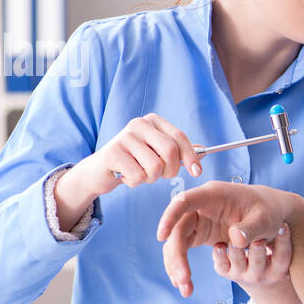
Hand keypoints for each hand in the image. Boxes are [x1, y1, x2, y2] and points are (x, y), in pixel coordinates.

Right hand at [74, 113, 202, 196]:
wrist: (100, 171)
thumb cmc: (133, 161)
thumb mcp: (157, 153)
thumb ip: (178, 151)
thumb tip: (204, 152)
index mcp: (152, 121)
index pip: (180, 137)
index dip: (191, 157)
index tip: (198, 172)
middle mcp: (138, 124)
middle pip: (170, 151)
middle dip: (170, 170)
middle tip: (160, 175)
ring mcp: (124, 137)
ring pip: (155, 167)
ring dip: (150, 178)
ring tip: (139, 173)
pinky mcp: (112, 153)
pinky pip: (138, 176)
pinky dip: (135, 182)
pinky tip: (125, 175)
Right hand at [157, 181, 299, 297]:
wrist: (274, 213)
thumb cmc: (270, 211)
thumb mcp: (266, 219)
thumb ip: (251, 228)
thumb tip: (235, 240)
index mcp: (214, 195)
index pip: (184, 201)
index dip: (170, 217)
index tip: (161, 237)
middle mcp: (201, 205)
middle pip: (178, 228)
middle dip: (176, 255)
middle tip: (182, 281)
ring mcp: (199, 219)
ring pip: (177, 242)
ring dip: (177, 265)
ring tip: (185, 289)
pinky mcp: (201, 232)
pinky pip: (184, 249)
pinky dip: (182, 266)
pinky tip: (185, 285)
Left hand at [213, 201, 303, 297]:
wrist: (258, 279)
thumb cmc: (275, 255)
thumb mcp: (286, 244)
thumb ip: (299, 224)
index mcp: (279, 268)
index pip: (284, 256)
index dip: (283, 241)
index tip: (283, 225)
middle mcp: (261, 274)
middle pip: (259, 261)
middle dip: (257, 249)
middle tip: (257, 237)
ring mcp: (242, 274)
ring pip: (238, 261)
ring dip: (236, 249)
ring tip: (233, 237)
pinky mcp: (226, 272)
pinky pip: (221, 265)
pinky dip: (219, 255)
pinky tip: (219, 244)